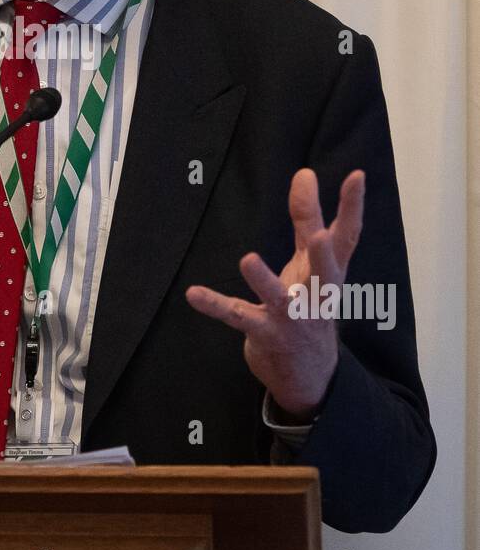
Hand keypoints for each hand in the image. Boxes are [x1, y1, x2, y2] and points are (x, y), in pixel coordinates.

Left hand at [185, 168, 364, 420]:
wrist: (310, 376)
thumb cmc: (310, 305)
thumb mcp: (311, 265)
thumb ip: (307, 220)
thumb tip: (304, 173)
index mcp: (329, 274)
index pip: (347, 238)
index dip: (353, 208)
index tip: (356, 176)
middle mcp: (315, 296)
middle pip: (324, 275)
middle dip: (324, 257)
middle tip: (320, 236)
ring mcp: (290, 318)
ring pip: (279, 299)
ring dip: (263, 281)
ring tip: (248, 259)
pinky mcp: (264, 333)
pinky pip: (238, 316)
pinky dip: (215, 305)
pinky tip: (194, 294)